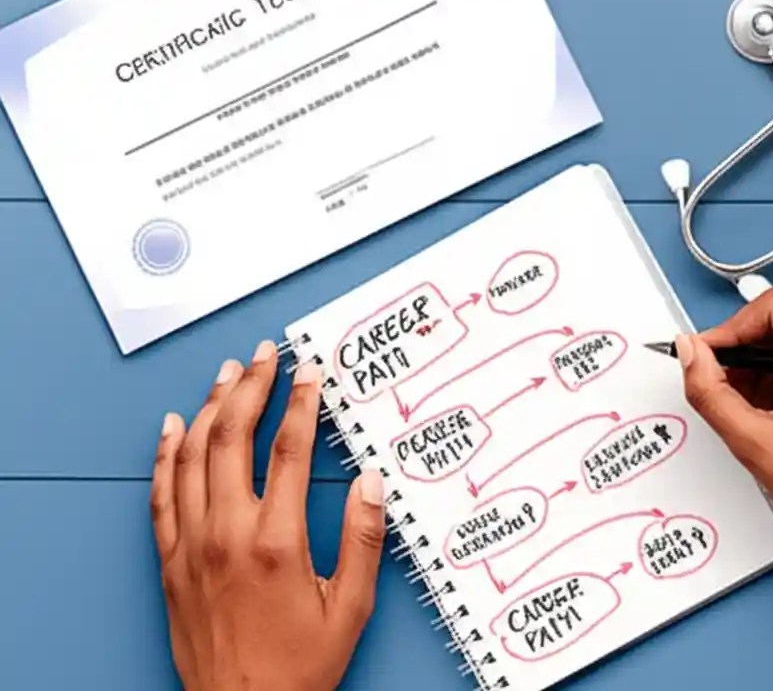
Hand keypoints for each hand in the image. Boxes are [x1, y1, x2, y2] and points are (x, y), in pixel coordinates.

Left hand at [150, 342, 385, 690]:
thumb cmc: (296, 668)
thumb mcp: (350, 609)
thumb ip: (362, 541)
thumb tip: (370, 482)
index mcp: (277, 542)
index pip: (288, 451)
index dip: (300, 403)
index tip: (309, 371)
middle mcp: (228, 534)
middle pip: (234, 439)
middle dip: (252, 388)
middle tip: (266, 355)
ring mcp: (192, 545)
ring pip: (193, 457)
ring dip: (211, 408)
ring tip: (228, 374)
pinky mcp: (170, 562)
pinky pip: (161, 494)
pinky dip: (165, 455)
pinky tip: (174, 428)